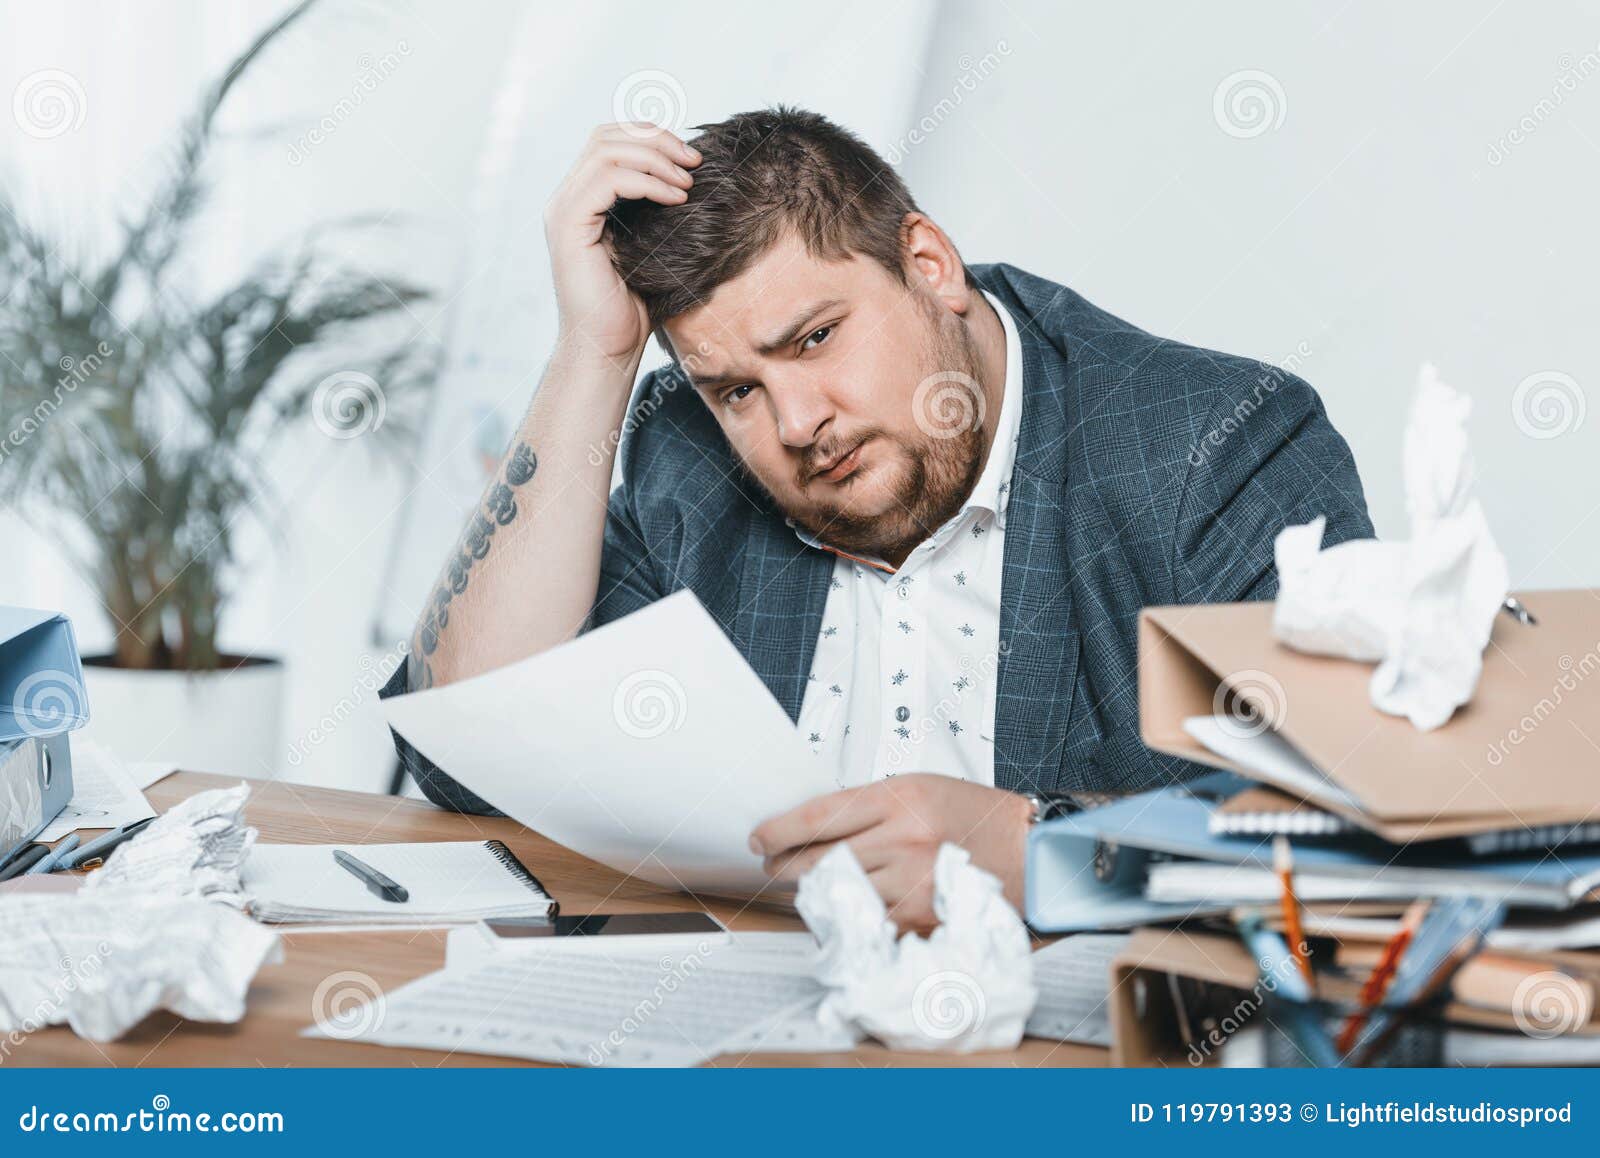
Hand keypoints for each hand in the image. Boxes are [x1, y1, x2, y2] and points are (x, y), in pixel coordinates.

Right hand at [543, 122, 700, 361]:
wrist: (608, 348)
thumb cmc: (633, 307)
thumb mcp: (649, 246)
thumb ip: (652, 211)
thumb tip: (688, 177)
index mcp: (581, 199)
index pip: (609, 141)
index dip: (650, 137)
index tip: (690, 158)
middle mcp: (565, 199)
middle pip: (606, 136)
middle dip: (656, 139)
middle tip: (694, 161)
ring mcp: (563, 211)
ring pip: (606, 151)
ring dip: (655, 159)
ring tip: (688, 181)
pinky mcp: (569, 226)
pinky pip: (608, 180)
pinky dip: (647, 181)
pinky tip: (675, 198)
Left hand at [750, 774, 1032, 933]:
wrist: (1024, 848)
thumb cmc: (970, 814)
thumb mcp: (917, 788)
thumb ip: (868, 807)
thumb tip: (812, 828)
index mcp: (899, 798)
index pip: (819, 816)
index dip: (779, 830)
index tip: (760, 838)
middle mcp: (904, 840)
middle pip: (820, 859)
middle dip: (786, 865)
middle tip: (773, 865)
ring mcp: (913, 882)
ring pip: (839, 895)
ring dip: (812, 895)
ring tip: (802, 888)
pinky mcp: (921, 917)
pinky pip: (868, 920)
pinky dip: (848, 916)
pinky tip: (840, 909)